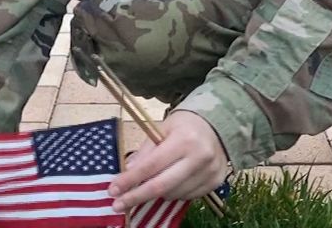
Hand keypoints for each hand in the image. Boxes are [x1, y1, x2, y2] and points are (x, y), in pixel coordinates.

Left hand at [108, 111, 228, 212]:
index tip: (112, 190)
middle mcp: (200, 156)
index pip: (151, 165)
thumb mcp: (163, 129)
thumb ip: (146, 151)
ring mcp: (210, 171)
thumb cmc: (186, 126)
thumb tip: (127, 172)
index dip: (130, 180)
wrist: (219, 125)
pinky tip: (172, 183)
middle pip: (162, 185)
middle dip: (136, 196)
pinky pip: (188, 196)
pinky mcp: (216, 182)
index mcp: (185, 139)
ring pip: (174, 194)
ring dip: (157, 193)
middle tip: (118, 205)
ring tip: (151, 184)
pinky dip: (175, 193)